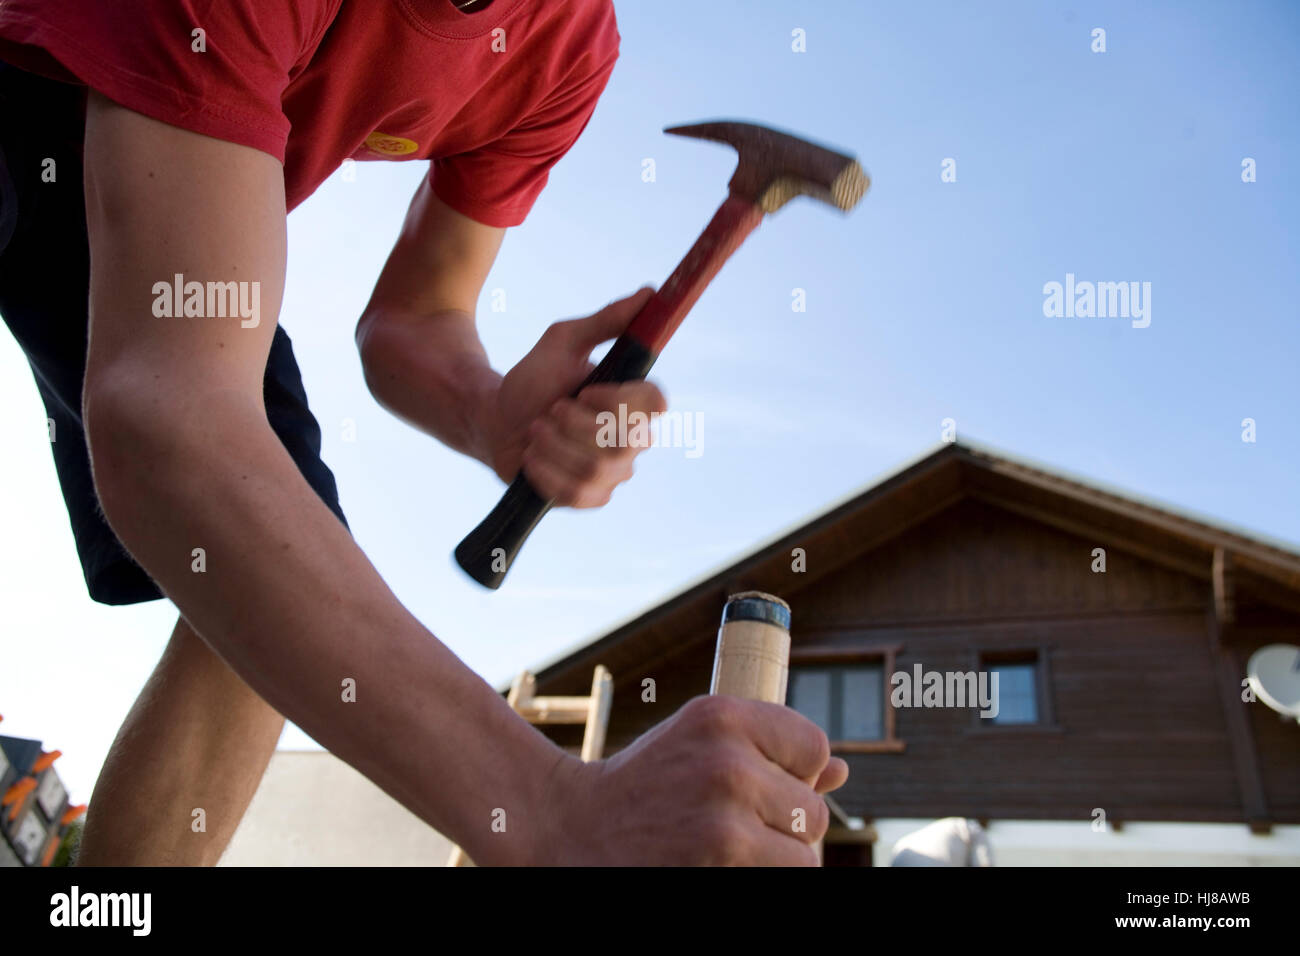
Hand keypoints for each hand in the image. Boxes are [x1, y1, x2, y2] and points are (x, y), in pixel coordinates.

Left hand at [486, 288, 666, 506]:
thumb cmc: (532, 381)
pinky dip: (547, 473)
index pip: (656, 404)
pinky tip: (532, 459)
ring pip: (596, 468)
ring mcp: (613, 473)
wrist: (495, 421)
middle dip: (574, 425)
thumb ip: (606, 320)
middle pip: (625, 442)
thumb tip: (649, 293)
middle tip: (550, 411)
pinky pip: (579, 493)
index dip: (620, 401)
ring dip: (554, 445)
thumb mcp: (563, 341)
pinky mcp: (590, 498)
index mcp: (632, 401)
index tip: (585, 391)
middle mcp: (631, 439)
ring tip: (535, 432)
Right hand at [538, 696, 849, 864]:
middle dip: (782, 826)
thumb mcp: (698, 747)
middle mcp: (728, 762)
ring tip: (723, 850)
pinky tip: (717, 866)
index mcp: (722, 716)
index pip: (813, 747)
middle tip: (727, 825)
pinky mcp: (722, 863)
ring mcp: (724, 821)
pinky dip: (757, 876)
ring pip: (804, 856)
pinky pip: (782, 879)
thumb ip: (768, 753)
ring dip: (773, 861)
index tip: (758, 786)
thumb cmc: (644, 788)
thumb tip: (841, 771)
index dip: (793, 773)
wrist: (570, 833)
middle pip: (814, 812)